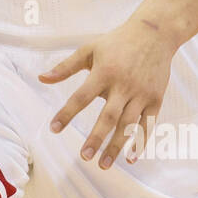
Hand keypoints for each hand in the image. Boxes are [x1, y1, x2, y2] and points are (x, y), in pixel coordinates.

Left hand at [38, 17, 178, 168]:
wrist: (154, 33)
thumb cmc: (116, 42)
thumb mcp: (89, 49)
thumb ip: (65, 67)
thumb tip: (41, 78)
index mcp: (104, 72)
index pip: (81, 96)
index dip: (67, 113)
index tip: (54, 128)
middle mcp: (123, 85)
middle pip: (108, 116)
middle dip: (96, 138)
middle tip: (84, 157)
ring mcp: (141, 93)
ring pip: (128, 124)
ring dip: (116, 146)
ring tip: (103, 164)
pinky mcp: (156, 99)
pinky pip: (148, 124)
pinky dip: (140, 142)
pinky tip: (130, 158)